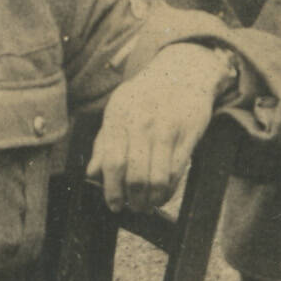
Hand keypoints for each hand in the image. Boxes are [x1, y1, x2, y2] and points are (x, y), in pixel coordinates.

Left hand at [89, 46, 227, 211]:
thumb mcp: (118, 111)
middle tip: (134, 207)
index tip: (114, 204)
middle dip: (133, 199)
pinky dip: (169, 190)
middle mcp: (141, 122)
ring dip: (152, 199)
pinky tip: (164, 193)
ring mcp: (166, 128)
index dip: (112, 189)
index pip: (112, 162)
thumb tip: (92, 174)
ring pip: (157, 178)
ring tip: (149, 204)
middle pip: (134, 174)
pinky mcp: (187, 135)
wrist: (182, 72)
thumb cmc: (145, 96)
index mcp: (119, 116)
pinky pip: (176, 172)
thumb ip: (104, 142)